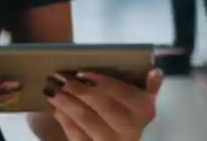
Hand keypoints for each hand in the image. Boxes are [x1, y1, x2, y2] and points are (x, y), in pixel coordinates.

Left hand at [46, 70, 161, 140]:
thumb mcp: (141, 101)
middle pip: (102, 106)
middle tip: (59, 77)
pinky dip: (64, 120)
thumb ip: (149, 86)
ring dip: (66, 102)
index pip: (123, 93)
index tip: (81, 72)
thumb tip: (155, 72)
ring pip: (86, 120)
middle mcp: (131, 130)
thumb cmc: (126, 115)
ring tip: (51, 89)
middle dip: (78, 90)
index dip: (102, 82)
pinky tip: (56, 107)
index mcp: (144, 111)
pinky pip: (76, 136)